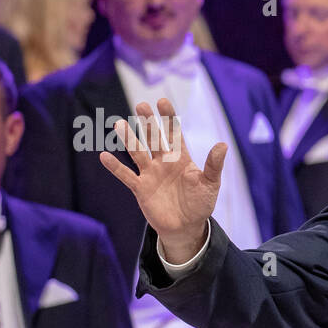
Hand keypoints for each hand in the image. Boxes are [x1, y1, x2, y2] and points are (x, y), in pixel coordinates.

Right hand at [100, 98, 225, 261]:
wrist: (186, 226)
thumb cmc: (200, 203)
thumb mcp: (210, 183)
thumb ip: (213, 165)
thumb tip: (223, 145)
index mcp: (181, 158)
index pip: (174, 133)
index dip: (168, 118)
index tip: (162, 101)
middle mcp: (163, 162)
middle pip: (153, 138)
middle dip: (147, 123)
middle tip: (141, 105)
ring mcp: (150, 174)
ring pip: (138, 153)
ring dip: (129, 140)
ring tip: (119, 124)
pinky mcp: (141, 188)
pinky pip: (126, 176)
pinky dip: (115, 167)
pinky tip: (104, 156)